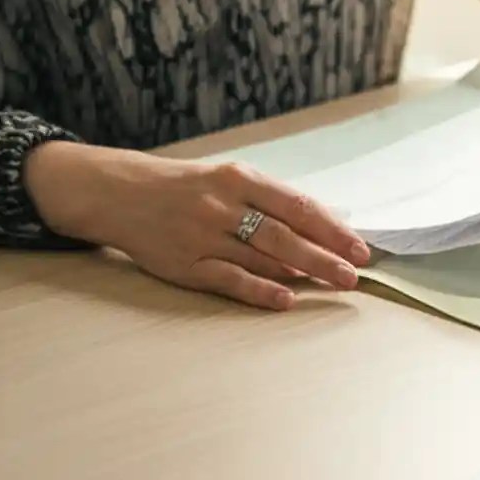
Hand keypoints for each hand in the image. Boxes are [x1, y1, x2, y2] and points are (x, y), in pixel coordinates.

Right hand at [23, 142, 369, 309]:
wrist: (121, 192)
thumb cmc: (189, 187)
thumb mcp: (231, 179)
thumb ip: (274, 201)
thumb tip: (328, 223)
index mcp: (241, 179)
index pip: (298, 205)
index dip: (332, 228)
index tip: (359, 247)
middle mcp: (224, 206)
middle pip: (285, 235)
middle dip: (325, 255)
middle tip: (355, 274)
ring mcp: (204, 235)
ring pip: (262, 257)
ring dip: (302, 273)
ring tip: (334, 283)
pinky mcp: (186, 263)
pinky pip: (229, 279)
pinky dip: (260, 290)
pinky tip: (286, 300)